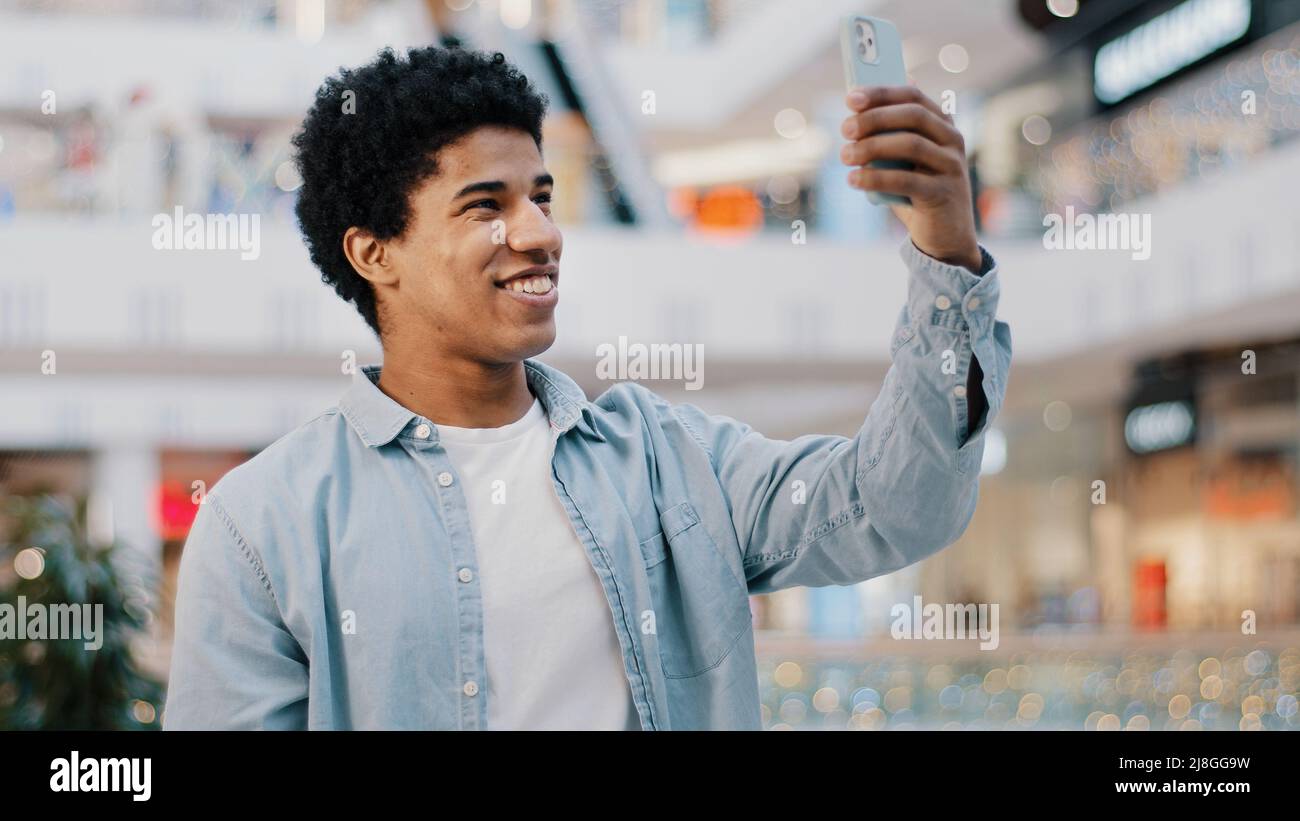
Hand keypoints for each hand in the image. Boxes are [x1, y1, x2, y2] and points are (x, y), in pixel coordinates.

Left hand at [840, 85, 980, 272]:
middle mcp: (952, 140)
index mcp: (943, 124)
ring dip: (872, 147)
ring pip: (911, 145)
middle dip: (875, 118)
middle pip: (913, 116)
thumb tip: (858, 107)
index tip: (850, 98)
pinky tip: (853, 180)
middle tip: (845, 130)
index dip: (882, 93)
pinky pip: (906, 180)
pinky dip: (876, 178)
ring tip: (845, 156)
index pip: (914, 96)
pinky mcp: (943, 194)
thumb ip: (889, 135)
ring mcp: (951, 166)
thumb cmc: (916, 192)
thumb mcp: (903, 160)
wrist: (945, 236)